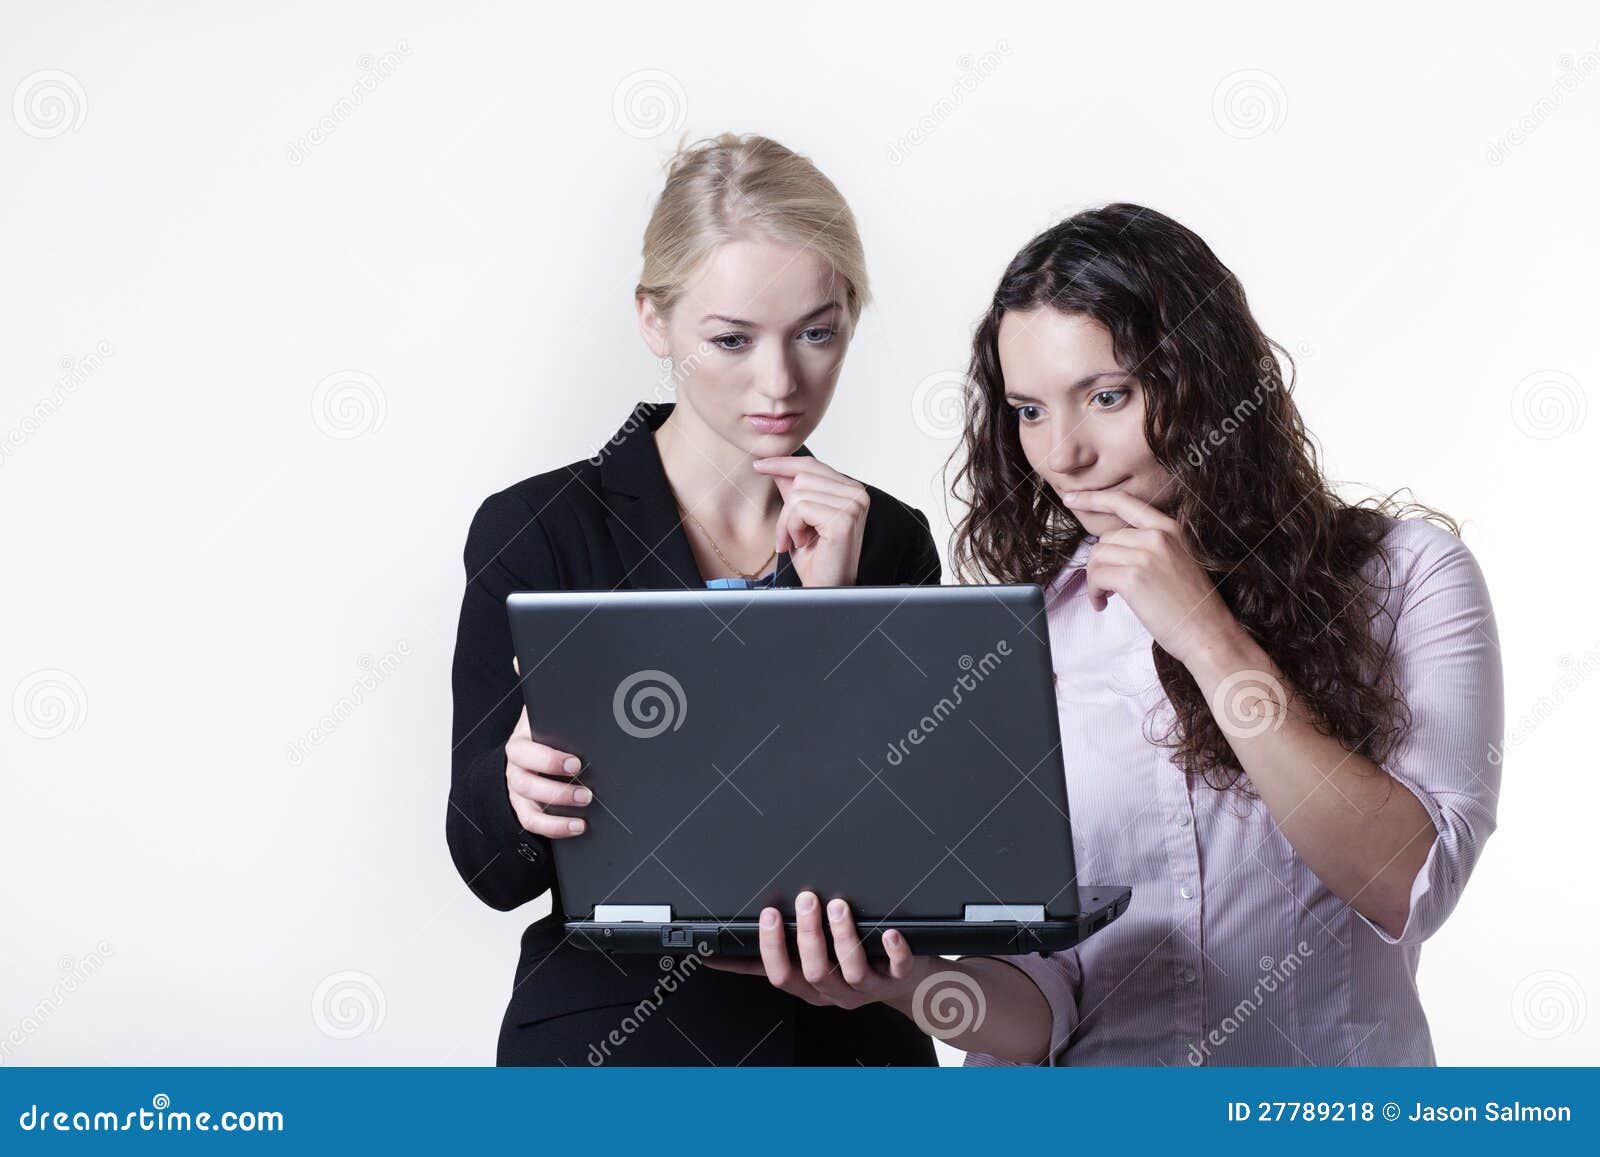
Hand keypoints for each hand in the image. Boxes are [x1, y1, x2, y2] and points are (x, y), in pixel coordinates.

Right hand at [505, 657, 590, 838]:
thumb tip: (520, 657)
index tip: (576, 763)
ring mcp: (518, 790)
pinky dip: (556, 828)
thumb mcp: (542, 709)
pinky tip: (579, 826)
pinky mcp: (523, 810)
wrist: (527, 758)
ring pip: (530, 802)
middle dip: (557, 786)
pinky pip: (533, 824)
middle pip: (527, 780)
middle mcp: (515, 766)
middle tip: (586, 786)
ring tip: (587, 803)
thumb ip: (538, 685)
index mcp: (521, 739)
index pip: (526, 751)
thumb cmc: (545, 729)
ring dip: (560, 805)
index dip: (548, 759)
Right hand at [704, 891, 931, 1010]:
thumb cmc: (858, 964)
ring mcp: (868, 988)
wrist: (912, 985)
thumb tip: (732, 941)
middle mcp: (836, 991)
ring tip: (838, 906)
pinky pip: (896, 969)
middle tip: (805, 899)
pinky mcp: (899, 979)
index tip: (765, 916)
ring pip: (848, 970)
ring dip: (842, 937)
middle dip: (806, 935)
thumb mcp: (815, 961)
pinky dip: (892, 950)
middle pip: (812, 972)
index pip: (779, 975)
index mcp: (811, 986)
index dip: (768, 949)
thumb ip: (782, 951)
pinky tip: (889, 932)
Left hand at [751, 456, 868, 586]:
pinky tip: (802, 544)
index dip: (783, 464)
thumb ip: (793, 490)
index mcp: (851, 490)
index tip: (758, 465)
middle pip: (802, 477)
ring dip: (788, 522)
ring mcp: (853, 505)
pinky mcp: (843, 519)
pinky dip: (792, 528)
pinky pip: (801, 508)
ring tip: (797, 541)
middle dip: (786, 508)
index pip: (811, 465)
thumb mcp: (799, 518)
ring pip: (799, 494)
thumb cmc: (815, 559)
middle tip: (788, 536)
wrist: (825, 589)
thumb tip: (775, 465)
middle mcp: (857, 493)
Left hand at [1062, 488, 1243, 667]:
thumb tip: (1110, 548)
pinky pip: (1095, 576)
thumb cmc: (1190, 606)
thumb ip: (1148, 546)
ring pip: (1096, 557)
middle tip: (1106, 586)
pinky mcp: (1133, 578)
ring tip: (1105, 597)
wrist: (1208, 633)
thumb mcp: (1176, 561)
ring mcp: (1145, 555)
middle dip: (1099, 563)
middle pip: (1105, 539)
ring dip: (1094, 580)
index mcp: (1169, 529)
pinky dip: (1093, 592)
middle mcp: (1157, 537)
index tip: (1071, 498)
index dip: (1092, 498)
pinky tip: (1103, 604)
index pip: (1124, 502)